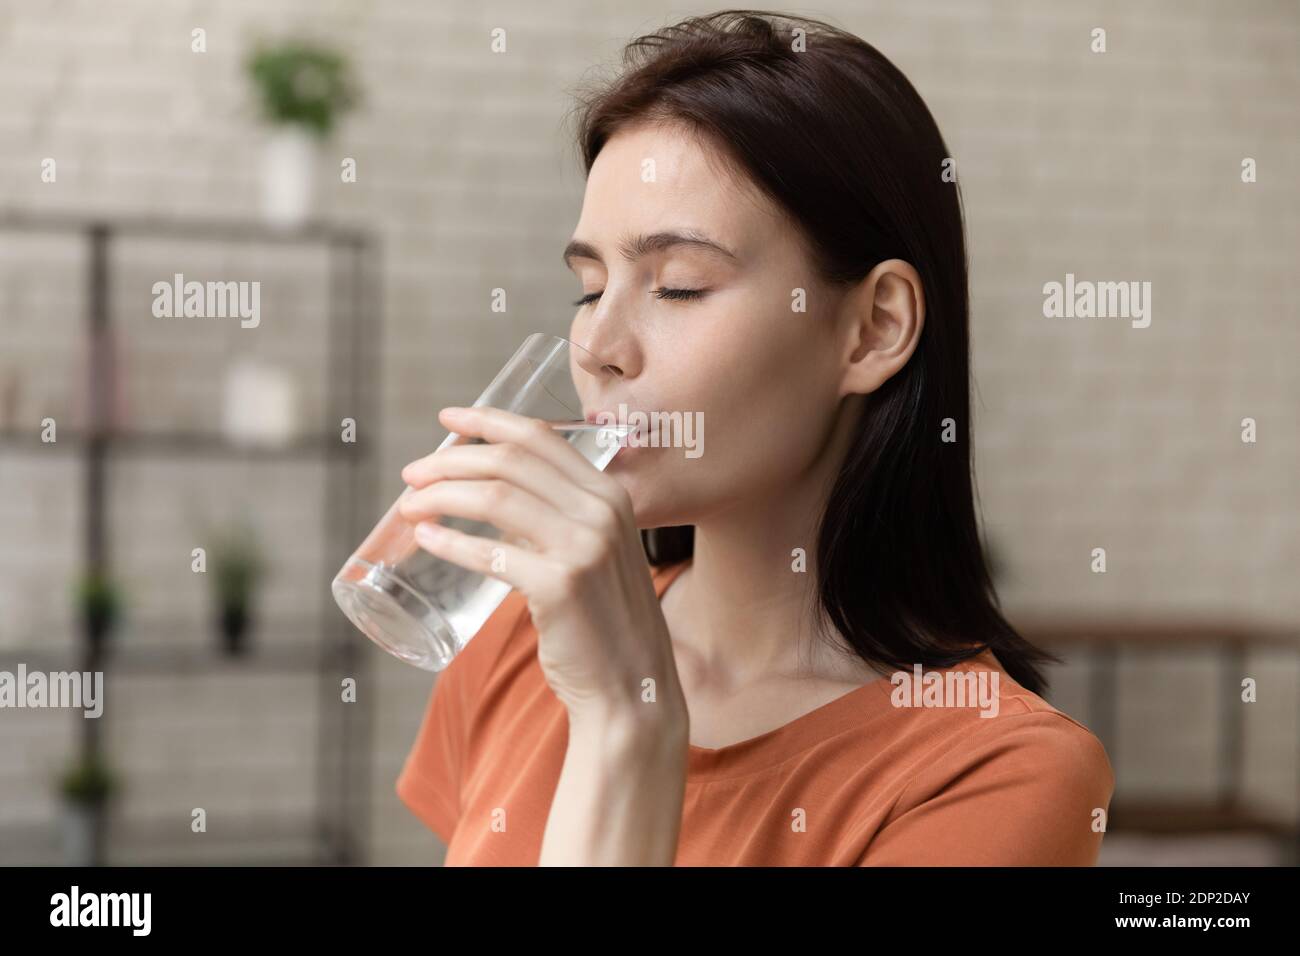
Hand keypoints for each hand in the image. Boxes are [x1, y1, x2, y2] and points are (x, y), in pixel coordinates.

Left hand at [399, 406, 687, 733]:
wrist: (631, 688)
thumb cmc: (601, 622)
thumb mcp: (594, 552)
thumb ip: (558, 520)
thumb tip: (492, 496)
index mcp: (610, 494)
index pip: (540, 437)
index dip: (488, 421)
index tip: (446, 419)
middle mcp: (602, 511)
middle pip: (511, 461)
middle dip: (451, 459)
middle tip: (412, 474)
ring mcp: (584, 547)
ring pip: (496, 497)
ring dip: (442, 494)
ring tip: (409, 506)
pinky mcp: (560, 586)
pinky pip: (492, 552)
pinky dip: (452, 541)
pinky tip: (427, 539)